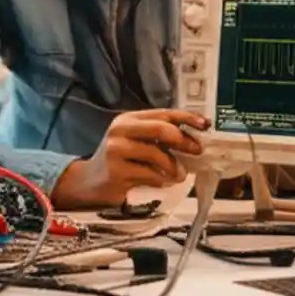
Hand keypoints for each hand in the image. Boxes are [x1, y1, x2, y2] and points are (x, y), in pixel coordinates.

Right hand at [50, 109, 207, 208]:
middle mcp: (121, 130)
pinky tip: (162, 182)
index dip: (187, 117)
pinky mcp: (117, 171)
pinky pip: (150, 174)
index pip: (163, 113)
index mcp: (128, 119)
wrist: (88, 181)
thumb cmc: (118, 160)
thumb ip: (157, 137)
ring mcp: (116, 150)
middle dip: (184, 140)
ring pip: (157, 154)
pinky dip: (161, 180)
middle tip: (197, 151)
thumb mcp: (134, 142)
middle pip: (161, 129)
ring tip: (179, 175)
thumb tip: (193, 139)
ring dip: (174, 167)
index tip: (206, 124)